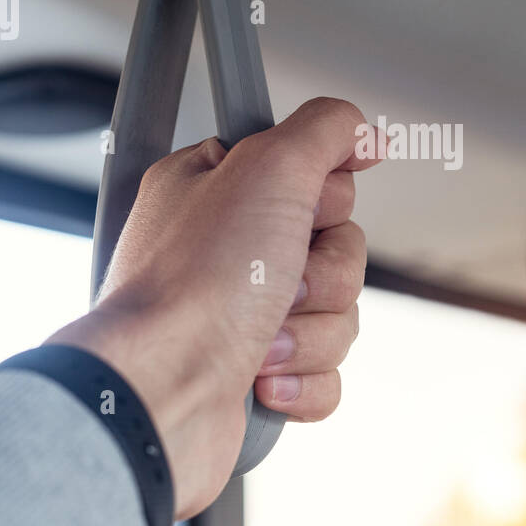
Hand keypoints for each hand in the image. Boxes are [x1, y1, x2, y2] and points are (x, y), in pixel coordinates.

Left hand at [47, 97, 379, 517]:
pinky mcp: (257, 375)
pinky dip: (304, 379)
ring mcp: (240, 315)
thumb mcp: (268, 168)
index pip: (309, 172)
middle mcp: (225, 249)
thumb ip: (325, 130)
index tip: (306, 208)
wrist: (162, 395)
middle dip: (323, 274)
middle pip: (338, 246)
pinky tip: (262, 379)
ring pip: (337, 313)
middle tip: (279, 279)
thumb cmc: (196, 287)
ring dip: (311, 332)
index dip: (321, 194)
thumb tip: (363, 132)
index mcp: (214, 188)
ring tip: (261, 339)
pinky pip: (326, 373)